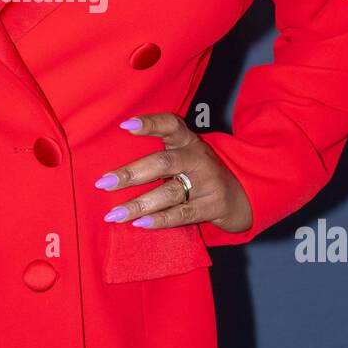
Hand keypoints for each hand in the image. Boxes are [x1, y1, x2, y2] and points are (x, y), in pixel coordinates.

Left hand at [95, 111, 252, 233]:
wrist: (243, 195)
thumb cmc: (202, 175)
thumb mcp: (186, 156)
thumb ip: (160, 155)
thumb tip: (115, 168)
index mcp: (189, 142)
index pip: (171, 124)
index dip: (149, 123)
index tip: (125, 125)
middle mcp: (198, 158)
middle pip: (163, 162)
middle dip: (131, 173)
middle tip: (104, 183)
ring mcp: (208, 182)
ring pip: (169, 191)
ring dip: (138, 204)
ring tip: (114, 214)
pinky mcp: (213, 206)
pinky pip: (182, 213)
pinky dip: (159, 219)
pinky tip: (139, 224)